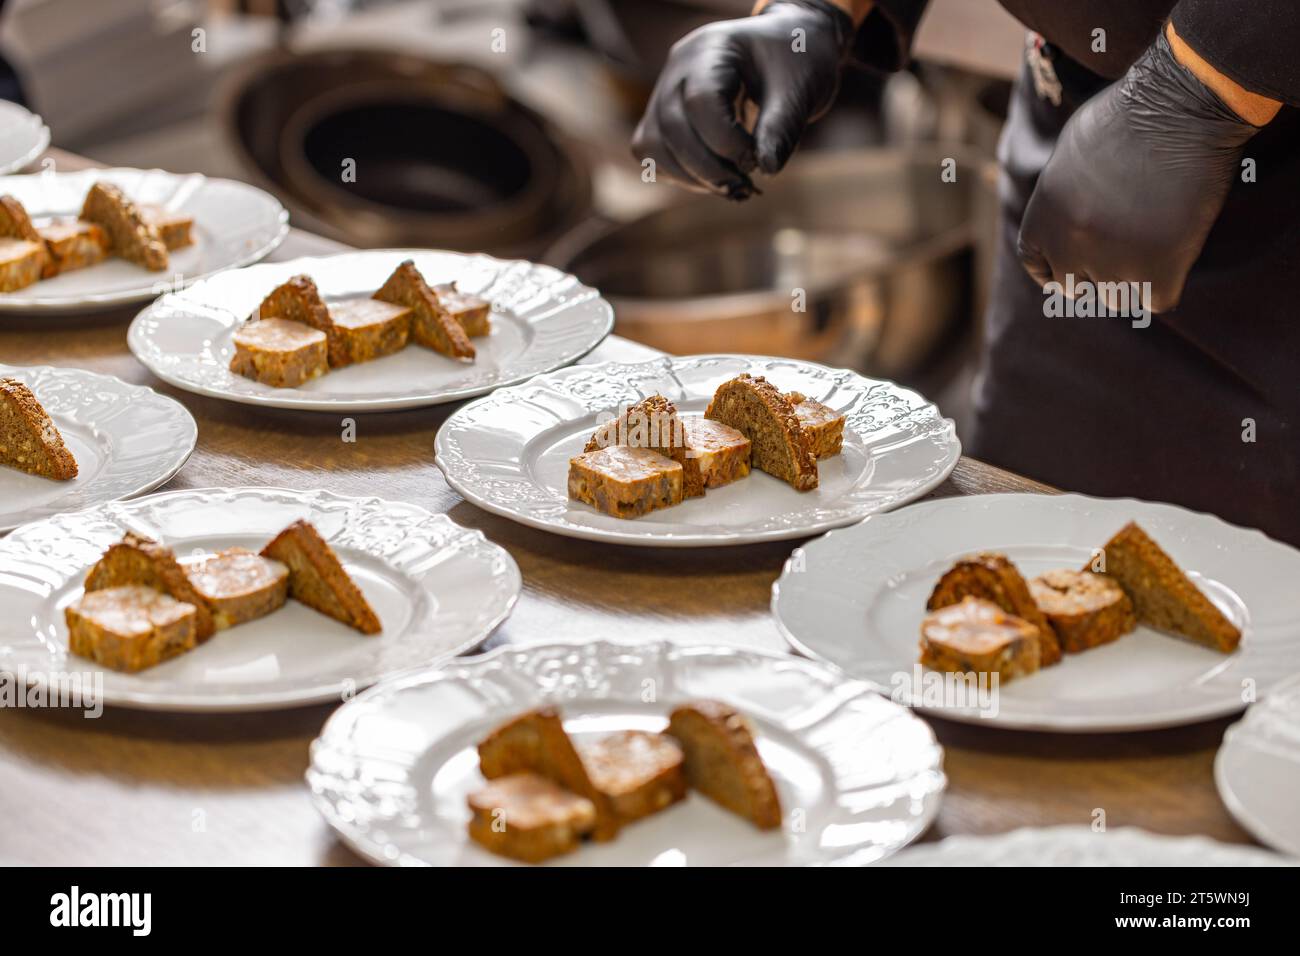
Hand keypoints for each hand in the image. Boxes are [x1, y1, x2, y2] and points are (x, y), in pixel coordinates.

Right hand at [631, 0, 853, 198]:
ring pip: (653, 146)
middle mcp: (678, 68)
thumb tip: (767, 169)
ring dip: (691, 177)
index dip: (727, 142)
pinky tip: (716, 179)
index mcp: (711, 47)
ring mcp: (663, 93)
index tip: (757, 161)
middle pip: (671, 127)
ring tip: (733, 186)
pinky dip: (683, 176)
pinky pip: (654, 156)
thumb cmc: (794, 64)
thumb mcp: (798, 89)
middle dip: (708, 168)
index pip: (701, 101)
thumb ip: (782, 127)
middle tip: (745, 186)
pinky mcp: (661, 119)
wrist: (783, 53)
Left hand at [1017, 30, 1259, 313]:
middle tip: (1121, 254)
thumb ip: (1061, 197)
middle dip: (1094, 274)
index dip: (1053, 269)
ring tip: (1151, 244)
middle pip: (1074, 286)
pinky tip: (1175, 255)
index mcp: (1042, 217)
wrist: (1180, 106)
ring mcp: (1111, 261)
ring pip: (1117, 297)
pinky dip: (1166, 283)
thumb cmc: (1128, 115)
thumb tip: (1065, 221)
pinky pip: (1156, 300)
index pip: (1036, 263)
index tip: (1069, 270)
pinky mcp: (1158, 268)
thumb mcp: (1070, 152)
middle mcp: (1069, 244)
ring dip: (1132, 279)